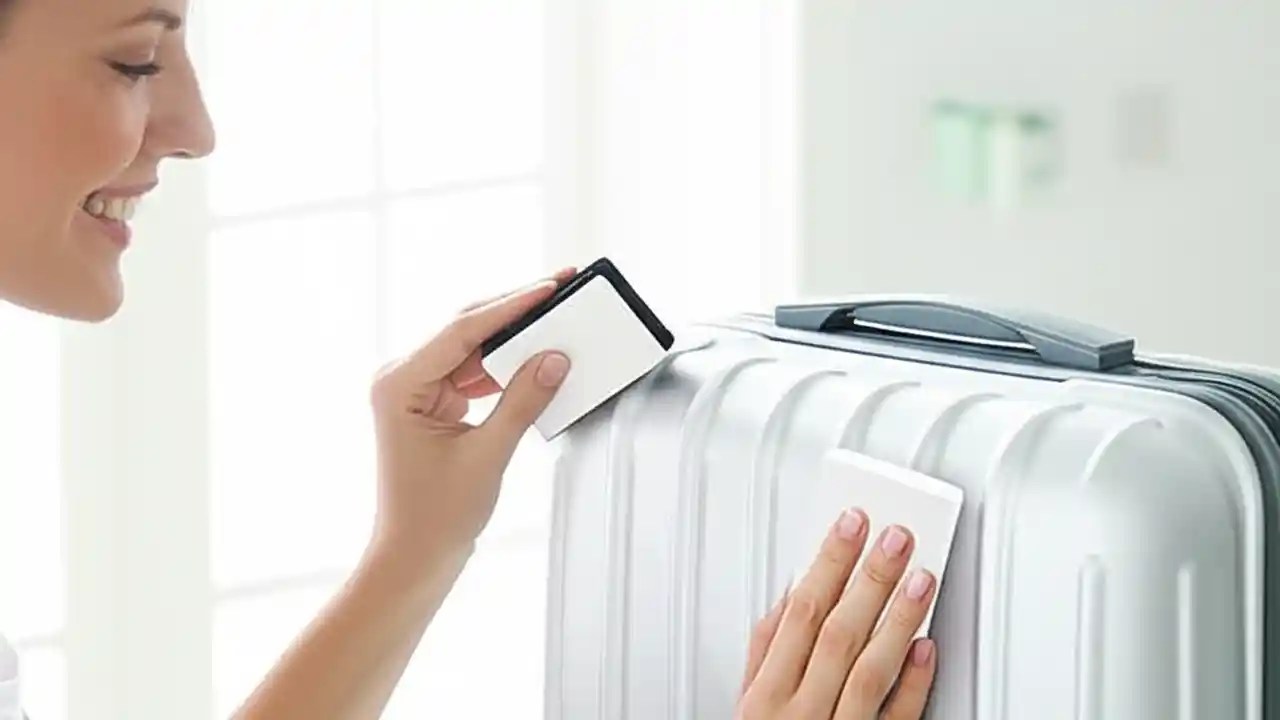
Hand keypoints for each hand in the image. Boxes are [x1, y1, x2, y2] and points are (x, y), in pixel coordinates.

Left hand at [367, 269, 574, 564]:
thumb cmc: (432, 518)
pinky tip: (537, 361)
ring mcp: (416, 390)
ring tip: (557, 321)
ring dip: (514, 339)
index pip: (462, 330)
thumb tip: (553, 359)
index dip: (511, 306)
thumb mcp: (487, 455)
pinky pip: (474, 371)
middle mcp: (401, 379)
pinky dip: (506, 367)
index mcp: (398, 384)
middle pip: (467, 329)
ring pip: (473, 347)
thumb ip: (522, 401)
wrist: (414, 558)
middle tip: (561, 285)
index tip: (549, 286)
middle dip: (516, 311)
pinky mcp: (433, 403)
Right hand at [737, 510, 938, 718]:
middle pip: (839, 634)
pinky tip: (927, 648)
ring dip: (899, 620)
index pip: (801, 613)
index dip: (829, 563)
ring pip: (872, 671)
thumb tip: (789, 597)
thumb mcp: (746, 707)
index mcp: (766, 696)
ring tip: (921, 578)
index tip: (851, 526)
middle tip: (895, 539)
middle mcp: (802, 714)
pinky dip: (915, 684)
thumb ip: (765, 652)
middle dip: (869, 579)